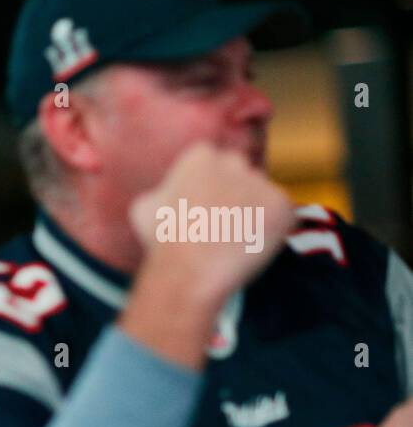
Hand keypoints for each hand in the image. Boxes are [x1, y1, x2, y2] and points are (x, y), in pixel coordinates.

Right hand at [128, 142, 297, 309]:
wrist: (189, 270)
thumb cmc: (162, 242)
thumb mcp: (144, 207)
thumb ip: (163, 190)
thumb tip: (167, 192)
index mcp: (200, 155)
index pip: (211, 162)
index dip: (207, 187)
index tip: (201, 209)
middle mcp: (234, 161)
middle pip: (239, 173)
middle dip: (233, 194)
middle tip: (219, 226)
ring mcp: (261, 182)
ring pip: (260, 195)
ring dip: (251, 213)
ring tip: (230, 242)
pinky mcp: (283, 205)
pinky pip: (280, 215)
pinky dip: (269, 232)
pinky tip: (247, 246)